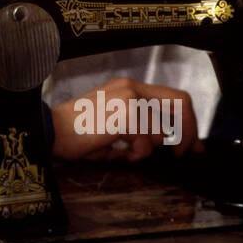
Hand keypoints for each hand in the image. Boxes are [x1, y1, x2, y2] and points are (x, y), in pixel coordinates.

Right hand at [50, 77, 202, 161]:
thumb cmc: (76, 131)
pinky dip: (134, 155)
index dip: (188, 121)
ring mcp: (129, 99)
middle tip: (181, 153)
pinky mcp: (125, 115)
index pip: (174, 97)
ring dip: (147, 149)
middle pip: (181, 103)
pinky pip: (145, 144)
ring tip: (123, 151)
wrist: (50, 129)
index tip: (192, 143)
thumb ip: (144, 128)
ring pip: (161, 131)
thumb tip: (175, 144)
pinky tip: (115, 151)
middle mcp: (132, 88)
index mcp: (129, 87)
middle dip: (187, 132)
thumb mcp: (114, 123)